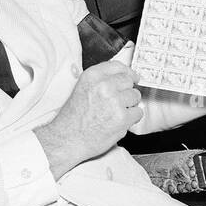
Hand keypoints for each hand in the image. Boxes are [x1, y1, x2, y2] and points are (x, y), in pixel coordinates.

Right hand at [33, 58, 142, 178]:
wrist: (68, 139)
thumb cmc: (73, 118)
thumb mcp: (82, 88)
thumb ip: (101, 80)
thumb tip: (122, 75)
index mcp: (92, 76)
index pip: (118, 66)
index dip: (127, 72)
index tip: (132, 77)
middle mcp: (104, 86)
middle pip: (129, 81)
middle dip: (127, 91)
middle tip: (119, 101)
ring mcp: (114, 101)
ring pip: (135, 96)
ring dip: (129, 105)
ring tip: (115, 113)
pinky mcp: (122, 118)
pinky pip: (138, 113)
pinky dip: (132, 118)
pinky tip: (119, 122)